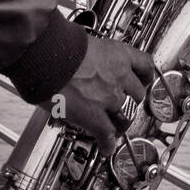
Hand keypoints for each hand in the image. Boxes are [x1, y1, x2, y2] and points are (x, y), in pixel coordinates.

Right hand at [48, 34, 155, 154]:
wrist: (45, 54)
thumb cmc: (58, 44)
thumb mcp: (86, 42)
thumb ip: (94, 54)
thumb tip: (85, 59)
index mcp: (118, 54)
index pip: (144, 66)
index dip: (144, 76)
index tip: (142, 80)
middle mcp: (118, 76)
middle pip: (137, 94)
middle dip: (130, 101)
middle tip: (122, 104)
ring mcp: (109, 97)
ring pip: (125, 116)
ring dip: (120, 122)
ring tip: (114, 126)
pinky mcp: (94, 116)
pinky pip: (107, 133)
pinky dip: (107, 143)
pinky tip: (105, 147)